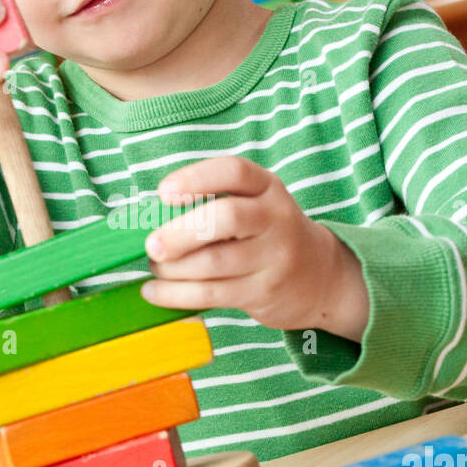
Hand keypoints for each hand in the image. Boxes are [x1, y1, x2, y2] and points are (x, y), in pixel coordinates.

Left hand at [141, 157, 369, 340]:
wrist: (320, 276)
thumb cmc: (265, 234)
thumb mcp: (254, 205)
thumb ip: (212, 204)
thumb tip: (146, 218)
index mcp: (267, 187)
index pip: (234, 171)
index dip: (196, 179)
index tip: (163, 193)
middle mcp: (275, 217)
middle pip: (228, 218)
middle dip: (181, 232)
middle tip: (151, 244)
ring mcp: (273, 257)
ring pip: (215, 262)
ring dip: (173, 268)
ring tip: (154, 268)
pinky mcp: (264, 291)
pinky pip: (212, 294)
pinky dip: (176, 294)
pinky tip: (154, 291)